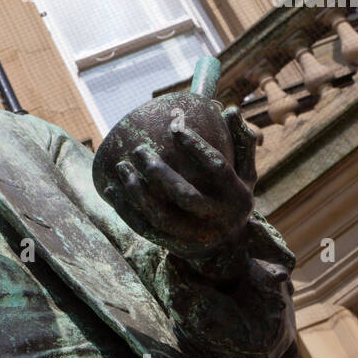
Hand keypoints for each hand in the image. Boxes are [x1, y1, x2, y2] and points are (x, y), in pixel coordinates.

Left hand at [101, 103, 256, 258]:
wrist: (227, 248)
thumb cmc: (232, 196)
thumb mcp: (246, 173)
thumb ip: (242, 143)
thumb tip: (231, 109)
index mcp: (236, 195)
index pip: (216, 168)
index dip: (197, 147)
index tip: (175, 127)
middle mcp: (217, 217)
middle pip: (186, 196)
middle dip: (160, 173)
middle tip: (139, 149)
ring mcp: (194, 234)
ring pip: (161, 216)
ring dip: (138, 193)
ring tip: (121, 166)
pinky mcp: (174, 245)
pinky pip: (145, 229)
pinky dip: (126, 211)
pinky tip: (111, 190)